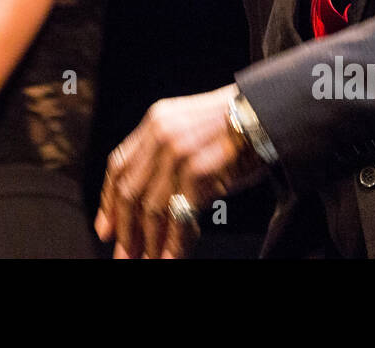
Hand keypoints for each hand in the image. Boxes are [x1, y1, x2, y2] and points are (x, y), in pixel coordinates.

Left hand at [94, 83, 264, 258]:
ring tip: (148, 262)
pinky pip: (180, 214)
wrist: (270, 112)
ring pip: (151, 206)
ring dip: (148, 241)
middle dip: (125, 228)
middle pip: (129, 189)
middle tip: (124, 255)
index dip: (108, 200)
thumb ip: (166, 157)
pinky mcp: (198, 168)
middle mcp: (160, 132)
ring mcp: (178, 150)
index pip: (118, 164)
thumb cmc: (238, 128)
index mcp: (155, 121)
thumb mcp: (191, 131)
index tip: (105, 228)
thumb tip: (148, 205)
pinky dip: (175, 241)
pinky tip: (172, 257)